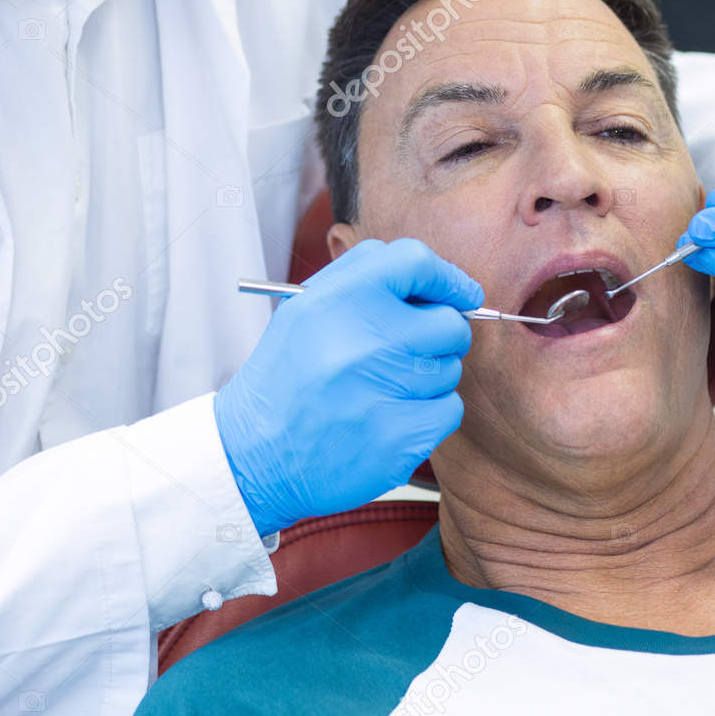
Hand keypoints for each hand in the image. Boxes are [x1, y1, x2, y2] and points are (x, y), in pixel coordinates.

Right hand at [214, 238, 482, 535]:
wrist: (253, 453)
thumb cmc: (288, 376)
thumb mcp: (305, 310)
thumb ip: (363, 280)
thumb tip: (437, 279)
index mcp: (338, 299)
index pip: (416, 262)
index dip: (448, 278)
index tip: (462, 295)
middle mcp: (362, 339)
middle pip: (448, 322)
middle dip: (441, 336)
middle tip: (412, 352)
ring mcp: (382, 390)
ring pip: (449, 369)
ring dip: (429, 379)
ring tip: (384, 390)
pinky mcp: (398, 437)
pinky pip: (449, 410)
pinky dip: (430, 415)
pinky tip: (392, 418)